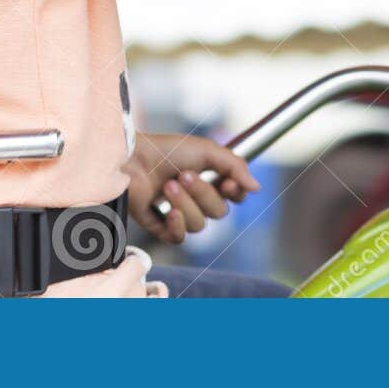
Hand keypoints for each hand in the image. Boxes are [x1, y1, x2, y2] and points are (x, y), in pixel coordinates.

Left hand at [124, 132, 258, 243]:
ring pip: (200, 225)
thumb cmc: (165, 149)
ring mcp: (179, 213)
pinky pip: (179, 238)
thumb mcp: (206, 149)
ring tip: (167, 185)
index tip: (228, 183)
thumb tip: (257, 187)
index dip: (235, 193)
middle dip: (202, 194)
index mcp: (210, 180)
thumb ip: (235, 165)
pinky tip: (167, 211)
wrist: (131, 157)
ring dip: (184, 204)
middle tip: (183, 175)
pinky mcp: (161, 226)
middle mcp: (197, 199)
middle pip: (219, 212)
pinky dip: (176, 224)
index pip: (236, 197)